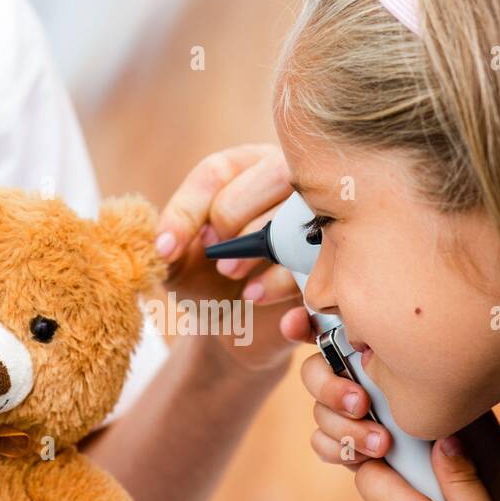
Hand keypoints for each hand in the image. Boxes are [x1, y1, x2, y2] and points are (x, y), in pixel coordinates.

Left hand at [155, 144, 302, 372]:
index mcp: (243, 171)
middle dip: (234, 216)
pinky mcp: (335, 256)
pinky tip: (255, 296)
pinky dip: (282, 279)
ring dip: (261, 244)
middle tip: (216, 260)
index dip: (188, 209)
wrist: (238, 329)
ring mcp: (317, 215)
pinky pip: (321, 255)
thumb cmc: (207, 283)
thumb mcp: (178, 267)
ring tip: (234, 279)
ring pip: (301, 206)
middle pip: (273, 172)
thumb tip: (164, 247)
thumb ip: (166, 251)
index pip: (217, 172)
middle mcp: (287, 182)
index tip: (167, 248)